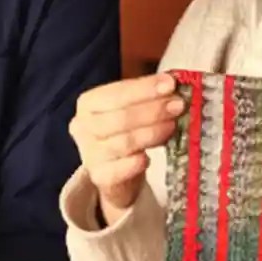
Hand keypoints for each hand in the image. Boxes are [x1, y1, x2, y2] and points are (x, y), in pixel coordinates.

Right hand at [68, 73, 184, 224]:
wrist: (117, 171)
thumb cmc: (126, 131)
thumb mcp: (134, 108)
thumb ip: (149, 96)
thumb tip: (174, 85)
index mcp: (89, 103)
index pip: (117, 93)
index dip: (145, 88)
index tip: (171, 84)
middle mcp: (83, 126)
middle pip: (120, 118)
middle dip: (153, 111)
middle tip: (178, 106)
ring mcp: (89, 153)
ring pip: (123, 143)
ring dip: (151, 133)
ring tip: (172, 126)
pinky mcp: (98, 176)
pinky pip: (118, 170)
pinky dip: (135, 164)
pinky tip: (149, 159)